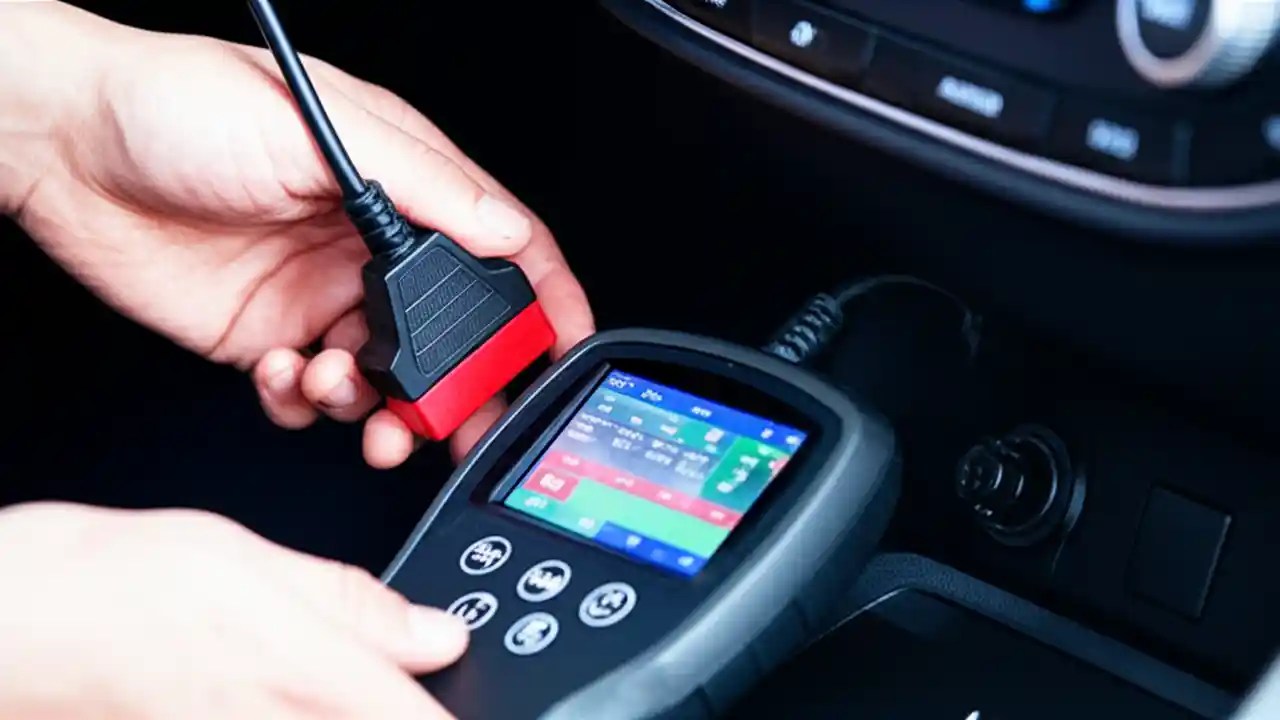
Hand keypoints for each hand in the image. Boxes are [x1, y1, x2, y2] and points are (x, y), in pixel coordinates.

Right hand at [0, 502, 466, 718]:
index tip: (480, 698)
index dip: (458, 714)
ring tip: (331, 683)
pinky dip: (302, 719)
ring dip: (360, 713)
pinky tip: (277, 698)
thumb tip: (434, 632)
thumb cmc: (98, 587)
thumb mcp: (240, 557)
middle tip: (395, 682)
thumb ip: (347, 602)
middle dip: (406, 709)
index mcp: (302, 677)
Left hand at [1, 3, 593, 466]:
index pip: (501, 249)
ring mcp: (321, 296)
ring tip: (346, 391)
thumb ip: (425, 186)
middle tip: (451, 421)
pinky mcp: (267, 337)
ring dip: (379, 405)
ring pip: (387, 378)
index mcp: (402, 187)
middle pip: (453, 334)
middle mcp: (370, 247)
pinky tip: (280, 372)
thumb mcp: (321, 130)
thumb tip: (507, 232)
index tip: (565, 351)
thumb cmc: (183, 104)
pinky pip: (310, 393)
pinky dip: (303, 402)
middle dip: (462, 387)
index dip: (543, 302)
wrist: (65, 144)